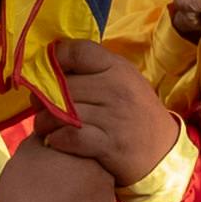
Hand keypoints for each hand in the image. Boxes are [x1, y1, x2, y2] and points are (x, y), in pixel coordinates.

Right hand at [0, 136, 117, 201]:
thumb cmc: (21, 195)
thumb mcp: (26, 153)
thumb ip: (44, 135)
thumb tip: (50, 127)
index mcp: (91, 158)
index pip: (83, 150)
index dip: (65, 157)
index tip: (49, 166)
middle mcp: (108, 183)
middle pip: (92, 175)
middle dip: (75, 179)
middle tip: (49, 189)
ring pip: (94, 201)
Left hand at [51, 42, 179, 184]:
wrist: (162, 150)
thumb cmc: (134, 112)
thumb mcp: (123, 81)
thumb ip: (94, 69)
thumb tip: (52, 58)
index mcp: (118, 68)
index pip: (79, 51)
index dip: (54, 59)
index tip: (45, 71)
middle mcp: (117, 89)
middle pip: (63, 85)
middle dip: (42, 97)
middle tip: (38, 105)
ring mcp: (114, 117)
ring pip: (61, 112)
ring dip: (44, 121)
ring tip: (44, 125)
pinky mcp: (110, 145)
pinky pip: (70, 137)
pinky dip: (56, 139)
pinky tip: (55, 140)